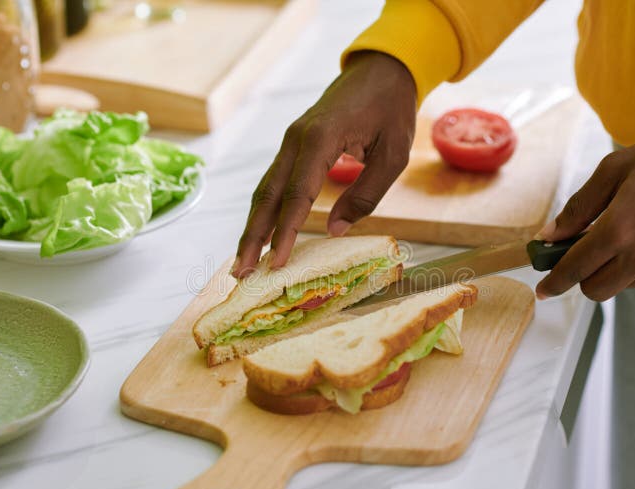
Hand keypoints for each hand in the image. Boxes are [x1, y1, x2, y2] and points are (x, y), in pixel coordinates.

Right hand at [232, 51, 416, 276]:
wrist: (382, 69)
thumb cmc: (392, 109)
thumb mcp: (393, 154)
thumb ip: (365, 194)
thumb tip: (333, 230)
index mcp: (320, 139)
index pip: (297, 195)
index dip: (285, 232)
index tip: (277, 263)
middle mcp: (295, 139)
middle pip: (267, 195)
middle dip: (253, 236)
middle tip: (242, 272)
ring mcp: (290, 140)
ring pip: (264, 189)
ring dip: (253, 226)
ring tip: (243, 261)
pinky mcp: (293, 144)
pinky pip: (274, 181)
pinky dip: (265, 209)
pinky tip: (261, 232)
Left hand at [536, 111, 634, 300]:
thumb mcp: (615, 169)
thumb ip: (578, 206)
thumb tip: (550, 234)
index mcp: (619, 230)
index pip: (574, 269)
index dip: (553, 282)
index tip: (542, 288)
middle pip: (594, 289)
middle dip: (579, 276)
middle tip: (575, 251)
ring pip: (620, 286)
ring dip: (606, 271)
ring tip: (613, 235)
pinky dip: (631, 266)